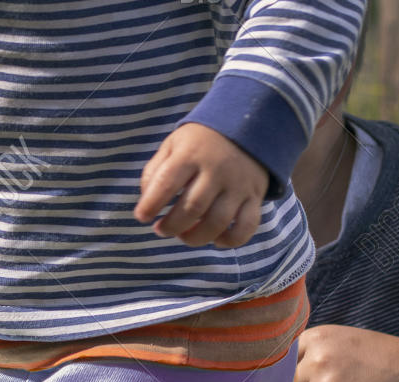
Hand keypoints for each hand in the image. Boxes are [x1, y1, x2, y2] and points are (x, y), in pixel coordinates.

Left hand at [136, 123, 268, 248]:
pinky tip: (216, 239)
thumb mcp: (173, 145)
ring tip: (183, 234)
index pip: (167, 183)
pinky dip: (230, 240)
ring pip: (218, 222)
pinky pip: (247, 226)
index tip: (142, 217)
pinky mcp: (255, 196)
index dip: (150, 205)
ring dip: (195, 237)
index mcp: (191, 154)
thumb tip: (147, 204)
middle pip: (193, 208)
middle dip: (171, 227)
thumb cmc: (200, 143)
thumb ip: (155, 172)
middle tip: (161, 229)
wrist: (248, 124)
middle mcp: (217, 169)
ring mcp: (239, 184)